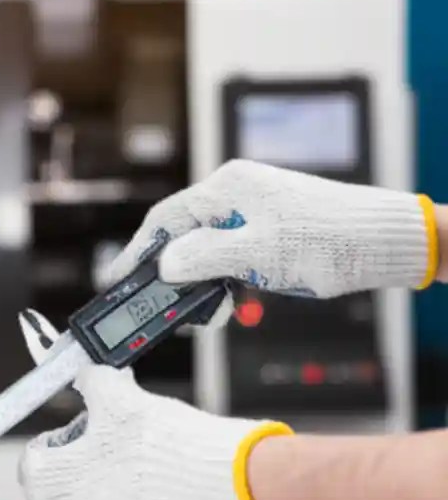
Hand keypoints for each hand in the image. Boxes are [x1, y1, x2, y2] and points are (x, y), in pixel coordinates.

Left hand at [18, 364, 291, 499]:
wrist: (222, 489)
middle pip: (61, 495)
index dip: (65, 441)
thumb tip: (88, 376)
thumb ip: (93, 383)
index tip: (87, 435)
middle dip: (83, 474)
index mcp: (45, 485)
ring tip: (144, 482)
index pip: (38, 459)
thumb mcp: (119, 395)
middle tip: (118, 456)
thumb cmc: (164, 447)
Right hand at [109, 160, 436, 298]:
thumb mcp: (256, 255)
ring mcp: (254, 211)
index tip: (116, 278)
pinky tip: (238, 302)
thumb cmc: (327, 241)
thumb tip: (164, 265)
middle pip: (184, 237)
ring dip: (206, 285)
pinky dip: (228, 281)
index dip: (137, 251)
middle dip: (178, 277)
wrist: (383, 242)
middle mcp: (236, 194)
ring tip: (219, 311)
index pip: (165, 219)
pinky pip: (232, 256)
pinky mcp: (269, 230)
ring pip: (208, 250)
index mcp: (228, 188)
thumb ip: (203, 258)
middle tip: (176, 311)